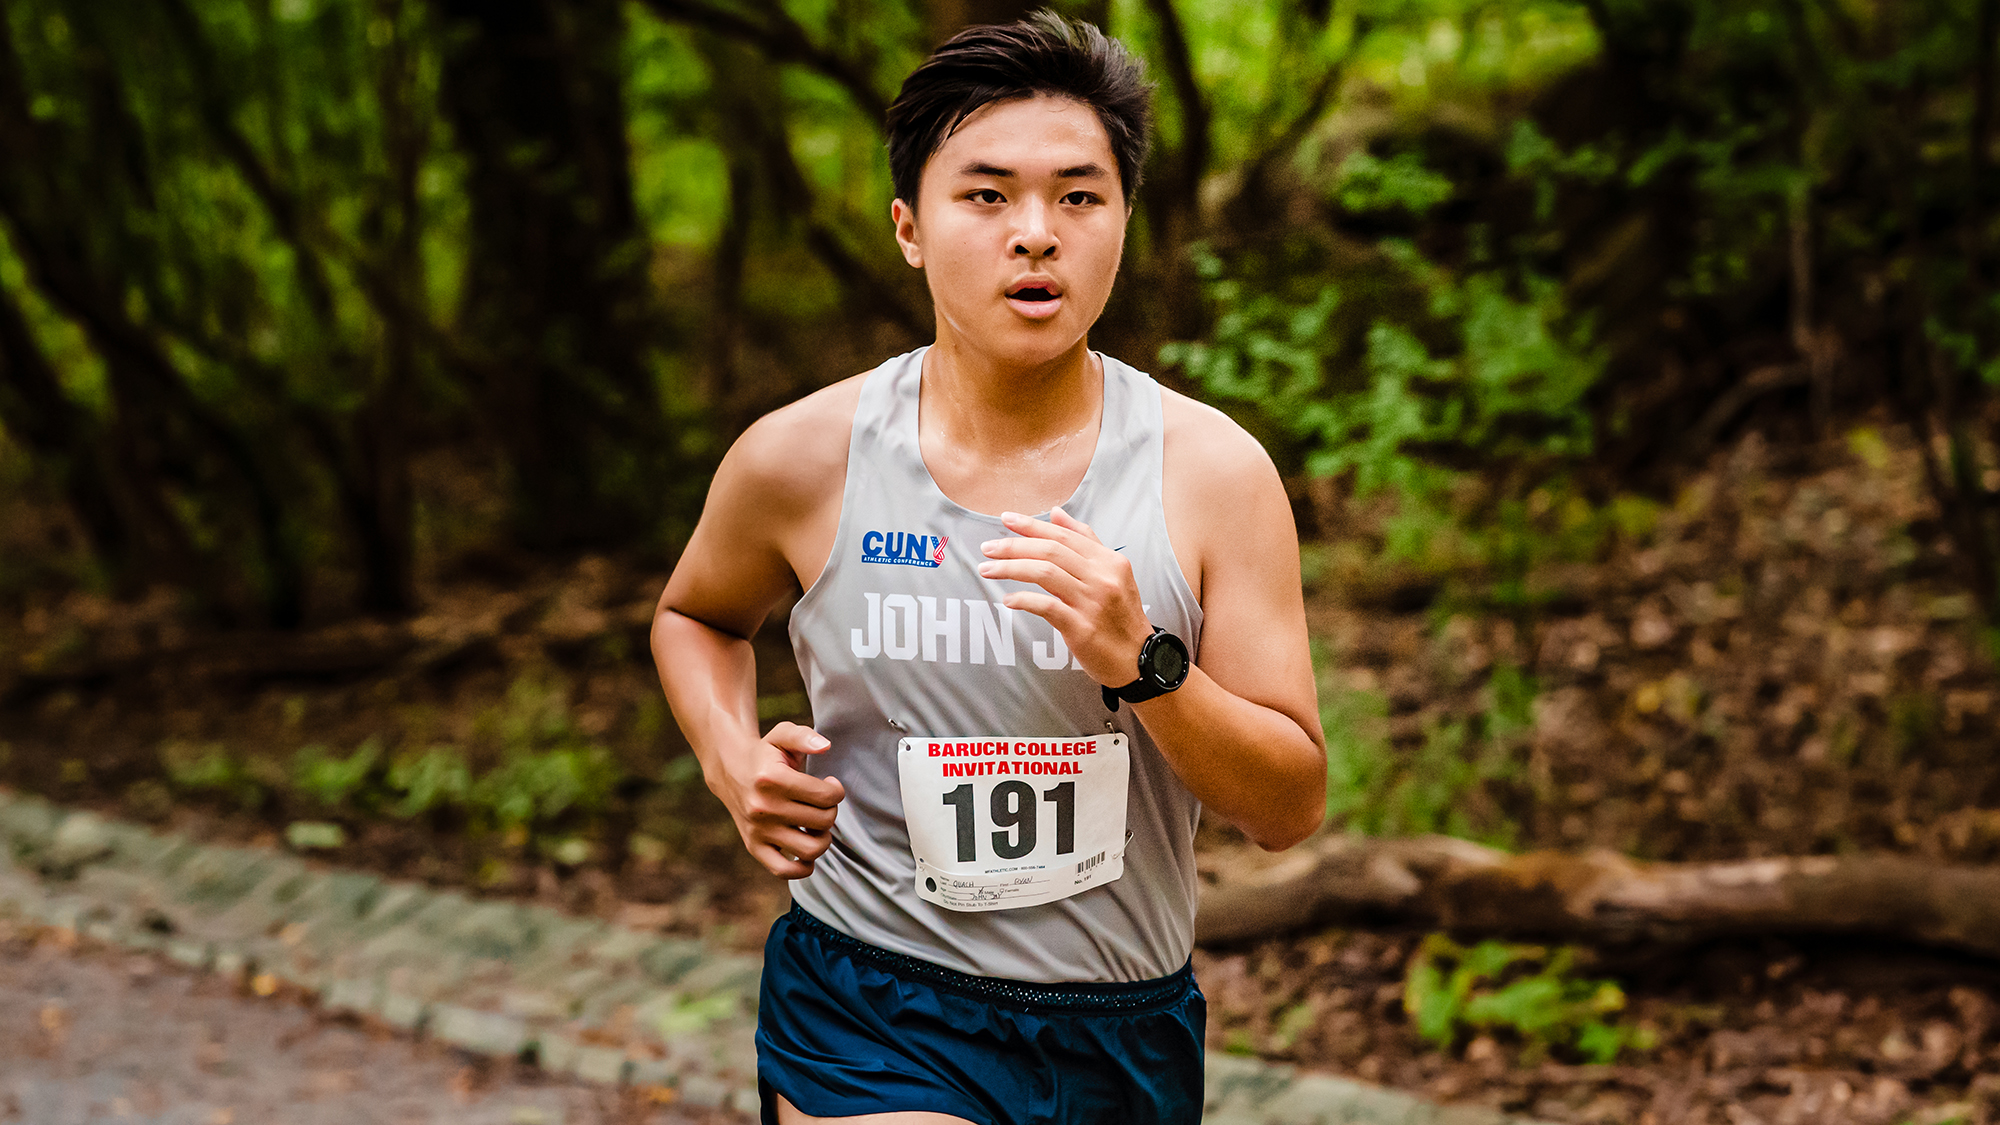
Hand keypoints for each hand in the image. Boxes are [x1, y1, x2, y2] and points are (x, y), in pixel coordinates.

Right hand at [706, 721, 846, 878]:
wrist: (730, 771)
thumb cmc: (765, 754)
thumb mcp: (782, 735)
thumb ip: (804, 736)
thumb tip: (825, 746)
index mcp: (772, 779)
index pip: (827, 796)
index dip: (836, 790)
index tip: (830, 785)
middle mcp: (763, 807)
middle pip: (823, 821)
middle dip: (831, 811)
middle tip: (822, 803)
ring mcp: (758, 830)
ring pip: (810, 849)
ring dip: (823, 838)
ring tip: (817, 825)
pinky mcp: (754, 847)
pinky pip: (784, 871)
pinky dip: (803, 868)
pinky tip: (807, 852)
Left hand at [977, 506, 1153, 687]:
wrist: (1140, 660)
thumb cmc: (1121, 617)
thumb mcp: (1113, 573)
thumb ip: (1085, 541)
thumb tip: (1056, 513)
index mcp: (1108, 561)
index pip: (1064, 535)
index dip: (1032, 525)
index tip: (1006, 519)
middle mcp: (1101, 578)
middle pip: (1051, 551)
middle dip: (1014, 546)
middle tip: (988, 547)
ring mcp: (1092, 603)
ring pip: (1044, 573)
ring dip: (1011, 568)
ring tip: (987, 569)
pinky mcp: (1082, 628)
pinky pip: (1047, 606)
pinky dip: (1024, 599)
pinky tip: (1008, 600)